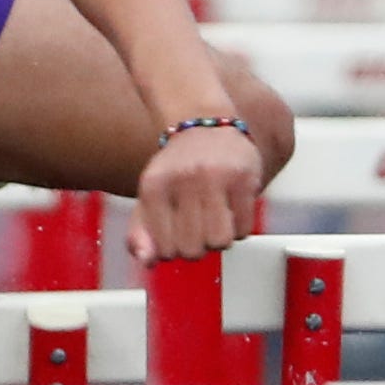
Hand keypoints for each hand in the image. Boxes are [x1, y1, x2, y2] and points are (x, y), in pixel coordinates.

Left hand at [129, 121, 263, 263]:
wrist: (204, 124)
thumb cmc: (176, 168)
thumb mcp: (150, 196)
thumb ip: (140, 232)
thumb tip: (147, 261)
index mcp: (154, 187)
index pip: (165, 250)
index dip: (174, 251)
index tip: (176, 235)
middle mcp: (183, 179)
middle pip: (193, 250)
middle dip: (198, 247)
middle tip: (198, 226)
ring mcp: (215, 177)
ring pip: (220, 242)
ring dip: (220, 240)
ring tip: (215, 220)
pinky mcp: (244, 177)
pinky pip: (245, 228)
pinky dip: (240, 228)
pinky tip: (232, 209)